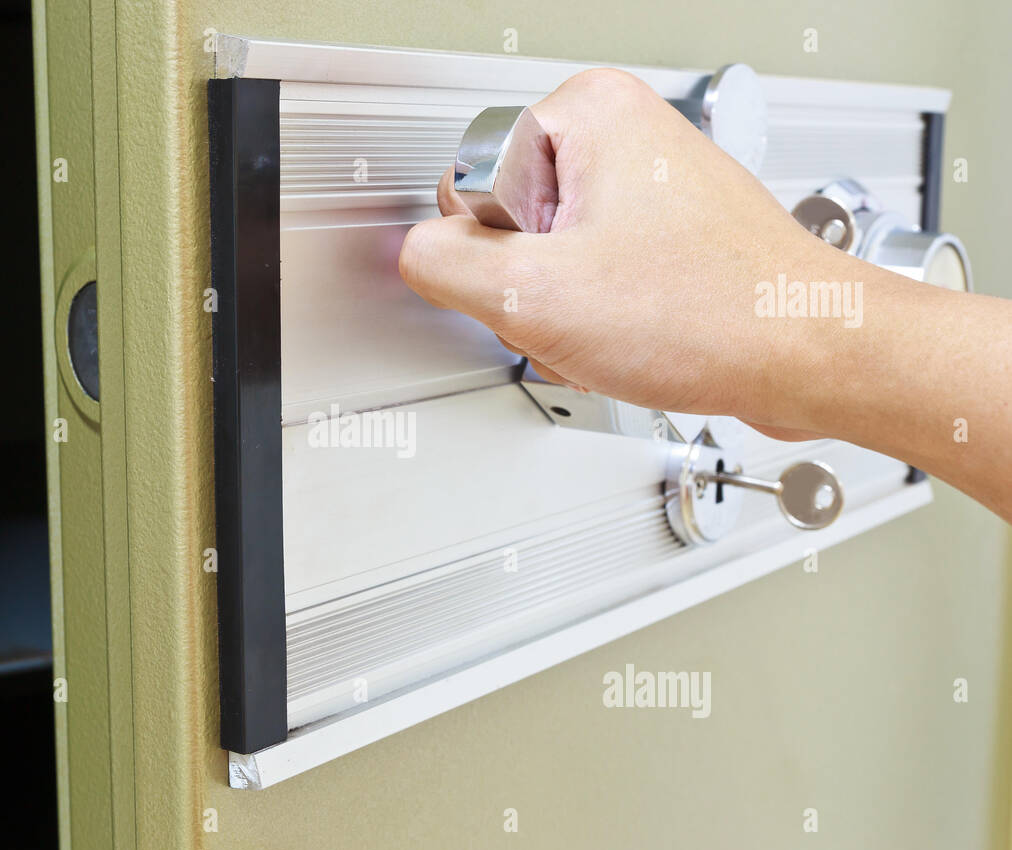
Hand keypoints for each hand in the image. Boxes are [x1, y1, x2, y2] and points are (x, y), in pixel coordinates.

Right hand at [398, 68, 846, 438]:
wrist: (809, 358)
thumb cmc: (714, 314)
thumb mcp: (535, 295)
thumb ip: (445, 265)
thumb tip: (418, 255)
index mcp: (588, 112)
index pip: (465, 184)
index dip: (492, 253)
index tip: (543, 275)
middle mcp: (622, 136)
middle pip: (505, 227)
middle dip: (527, 292)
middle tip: (578, 310)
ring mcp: (647, 189)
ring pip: (545, 265)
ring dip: (560, 317)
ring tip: (614, 328)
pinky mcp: (665, 237)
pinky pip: (588, 283)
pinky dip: (595, 323)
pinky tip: (631, 337)